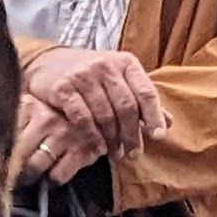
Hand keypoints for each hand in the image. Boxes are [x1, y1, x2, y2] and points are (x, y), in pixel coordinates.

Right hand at [18, 44, 168, 169]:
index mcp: (125, 62)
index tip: (158, 136)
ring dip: (112, 139)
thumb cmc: (89, 74)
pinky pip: (82, 118)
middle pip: (126, 107)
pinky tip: (97, 146)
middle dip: (132, 134)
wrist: (47, 61)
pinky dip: (92, 136)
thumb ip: (141, 99)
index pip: (146, 92)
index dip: (154, 116)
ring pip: (105, 114)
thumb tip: (169, 122)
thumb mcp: (118, 79)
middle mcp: (105, 66)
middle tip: (133, 154)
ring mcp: (83, 76)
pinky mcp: (63, 88)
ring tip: (115, 153)